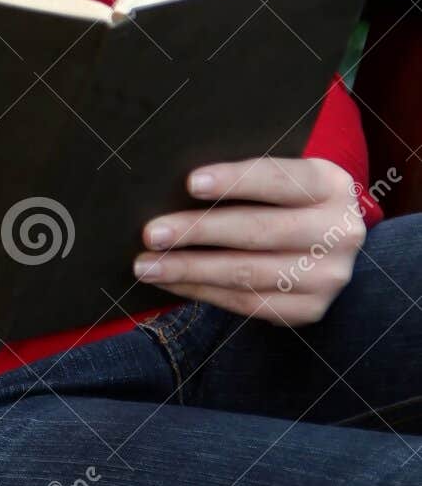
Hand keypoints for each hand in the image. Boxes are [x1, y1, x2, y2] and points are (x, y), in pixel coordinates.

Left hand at [134, 156, 366, 325]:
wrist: (329, 240)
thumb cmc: (287, 197)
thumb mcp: (284, 176)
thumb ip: (248, 178)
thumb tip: (177, 186)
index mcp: (331, 186)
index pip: (279, 179)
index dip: (235, 181)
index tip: (191, 183)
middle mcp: (338, 233)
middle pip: (258, 231)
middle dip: (198, 232)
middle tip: (151, 234)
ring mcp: (328, 276)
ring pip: (248, 274)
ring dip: (190, 270)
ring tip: (147, 266)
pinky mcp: (311, 309)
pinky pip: (248, 303)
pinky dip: (203, 292)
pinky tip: (173, 283)